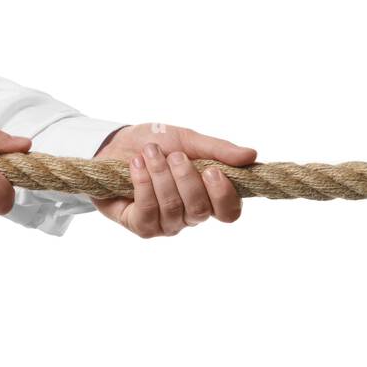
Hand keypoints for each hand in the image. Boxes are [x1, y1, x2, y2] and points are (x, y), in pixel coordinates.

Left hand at [93, 123, 256, 237]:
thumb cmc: (156, 143)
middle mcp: (190, 215)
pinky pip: (149, 211)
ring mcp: (167, 224)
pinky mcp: (142, 227)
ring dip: (160, 175)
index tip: (213, 171)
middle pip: (200, 209)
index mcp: (208, 196)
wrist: (114, 144)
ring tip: (149, 153)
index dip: (224, 196)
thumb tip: (252, 155)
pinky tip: (136, 165)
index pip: (230, 212)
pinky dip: (143, 183)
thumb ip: (218, 150)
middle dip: (186, 178)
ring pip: (172, 207)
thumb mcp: (188, 139)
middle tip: (174, 155)